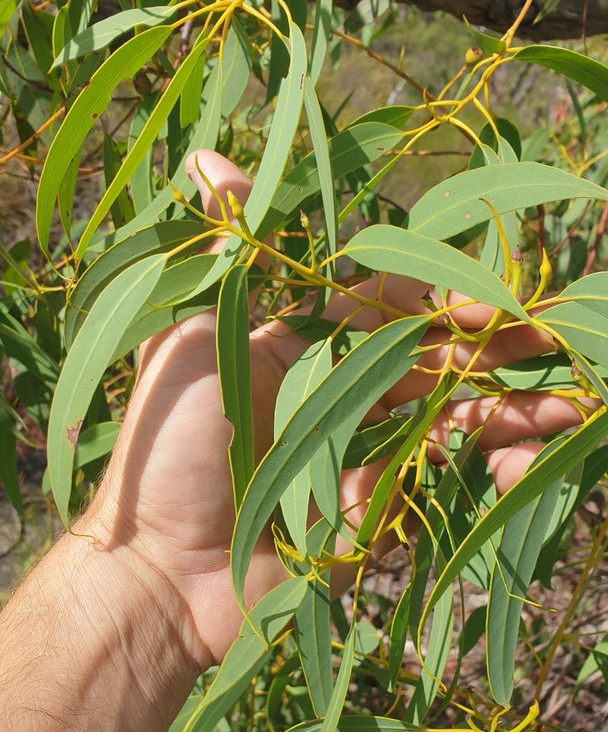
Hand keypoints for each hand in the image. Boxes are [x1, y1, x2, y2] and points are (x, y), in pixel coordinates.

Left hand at [80, 150, 586, 668]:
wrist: (164, 571)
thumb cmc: (171, 448)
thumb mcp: (193, 338)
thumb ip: (227, 261)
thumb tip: (208, 160)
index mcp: (292, 344)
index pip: (379, 306)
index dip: (434, 294)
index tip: (488, 286)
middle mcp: (331, 389)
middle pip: (425, 353)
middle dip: (490, 338)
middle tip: (550, 327)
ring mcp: (360, 446)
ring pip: (449, 406)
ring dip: (510, 393)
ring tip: (571, 383)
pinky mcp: (380, 501)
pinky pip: (444, 466)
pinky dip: (493, 449)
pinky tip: (538, 436)